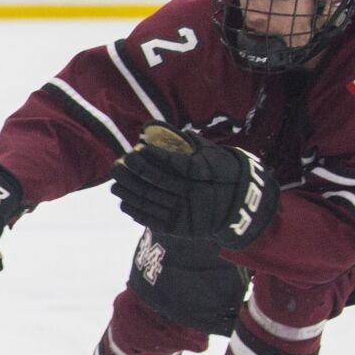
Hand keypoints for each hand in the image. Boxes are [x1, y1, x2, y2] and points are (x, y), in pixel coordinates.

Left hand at [110, 123, 277, 248]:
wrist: (239, 209)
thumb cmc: (222, 175)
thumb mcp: (212, 155)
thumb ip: (188, 142)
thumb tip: (156, 127)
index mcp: (201, 174)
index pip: (173, 162)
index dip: (153, 154)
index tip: (138, 147)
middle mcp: (192, 193)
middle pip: (155, 180)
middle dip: (134, 170)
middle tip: (119, 162)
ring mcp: (184, 212)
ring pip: (149, 200)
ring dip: (128, 190)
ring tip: (115, 182)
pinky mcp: (178, 227)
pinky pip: (151, 219)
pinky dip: (135, 210)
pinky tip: (124, 202)